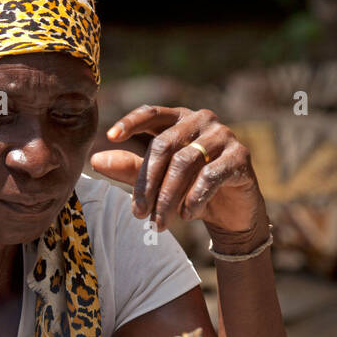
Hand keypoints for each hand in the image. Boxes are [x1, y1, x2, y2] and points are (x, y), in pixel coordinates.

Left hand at [90, 104, 267, 238]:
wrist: (232, 212)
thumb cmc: (191, 189)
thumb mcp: (158, 180)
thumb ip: (130, 168)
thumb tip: (95, 160)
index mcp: (179, 119)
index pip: (152, 113)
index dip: (131, 122)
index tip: (111, 136)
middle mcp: (202, 120)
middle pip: (164, 145)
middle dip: (147, 183)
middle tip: (138, 214)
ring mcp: (223, 136)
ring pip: (185, 163)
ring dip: (168, 197)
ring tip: (159, 224)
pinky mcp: (240, 156)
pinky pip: (210, 175)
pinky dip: (194, 198)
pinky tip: (186, 215)